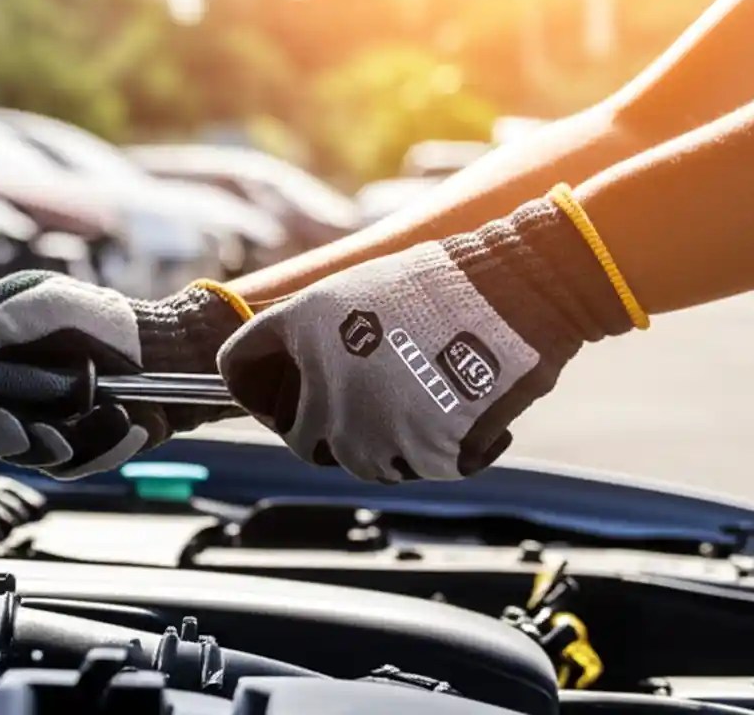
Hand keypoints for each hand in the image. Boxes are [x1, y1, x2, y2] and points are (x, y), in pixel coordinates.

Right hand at [0, 271, 246, 478]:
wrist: (168, 352)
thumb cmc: (102, 318)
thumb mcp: (38, 305)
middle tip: (22, 420)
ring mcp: (28, 422)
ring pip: (13, 451)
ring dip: (52, 434)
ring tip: (90, 406)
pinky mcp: (66, 450)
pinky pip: (63, 465)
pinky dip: (95, 443)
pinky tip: (119, 420)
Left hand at [217, 198, 633, 482]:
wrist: (517, 291)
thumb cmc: (444, 284)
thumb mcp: (356, 290)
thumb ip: (309, 334)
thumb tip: (291, 370)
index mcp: (299, 331)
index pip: (236, 371)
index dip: (253, 385)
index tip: (274, 390)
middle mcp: (321, 385)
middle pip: (298, 436)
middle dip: (325, 426)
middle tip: (371, 399)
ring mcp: (367, 428)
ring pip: (355, 461)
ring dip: (382, 440)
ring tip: (422, 397)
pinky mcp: (414, 456)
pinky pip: (409, 468)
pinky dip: (431, 450)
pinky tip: (455, 410)